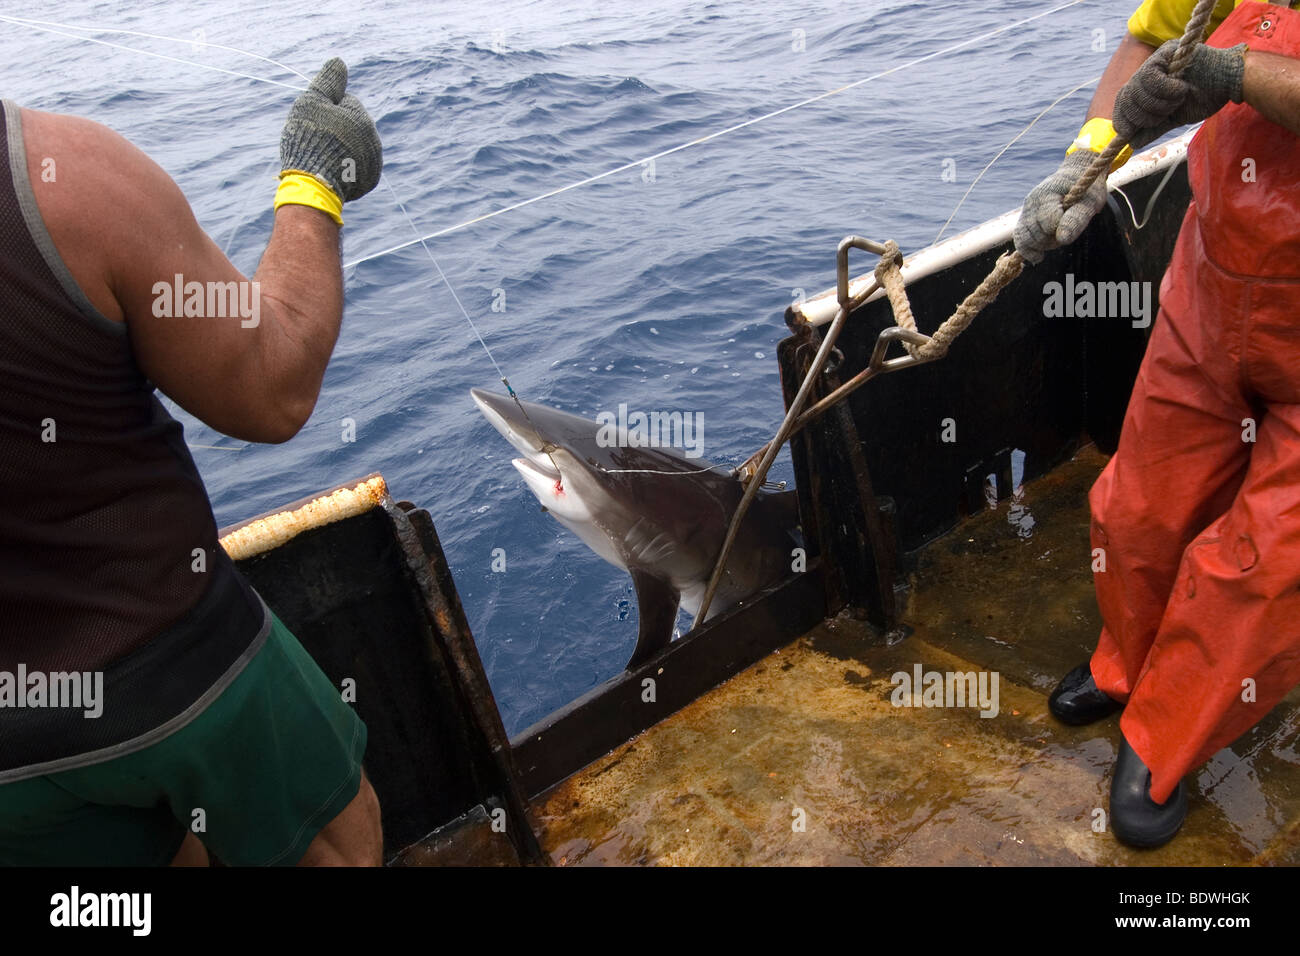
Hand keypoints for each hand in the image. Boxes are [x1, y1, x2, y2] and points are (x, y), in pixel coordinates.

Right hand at [280, 58, 382, 201]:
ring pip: (356, 147)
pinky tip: (332, 170)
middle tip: (317, 141)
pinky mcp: (370, 181)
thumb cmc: (310, 138)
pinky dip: (347, 167)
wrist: (315, 182)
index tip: (315, 122)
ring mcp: (374, 162)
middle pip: (352, 126)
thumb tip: (339, 62)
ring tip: (323, 157)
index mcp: (362, 116)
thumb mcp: (313, 102)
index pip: (345, 103)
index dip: (326, 110)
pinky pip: (358, 167)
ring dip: (342, 149)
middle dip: (336, 130)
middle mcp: (374, 139)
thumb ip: (328, 82)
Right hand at [1013, 150, 1107, 264]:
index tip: (1075, 219)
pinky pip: (1020, 238)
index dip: (1063, 228)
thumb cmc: (1087, 190)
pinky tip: (1039, 256)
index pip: (1049, 224)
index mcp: (1047, 195)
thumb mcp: (1090, 203)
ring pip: (1025, 239)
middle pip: (1036, 235)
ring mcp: (1025, 210)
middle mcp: (1031, 202)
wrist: (1076, 176)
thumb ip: (1077, 220)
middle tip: (1068, 230)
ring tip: (1056, 237)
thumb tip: (1062, 240)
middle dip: (1052, 240)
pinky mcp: (1024, 218)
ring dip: (1042, 245)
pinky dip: (1029, 249)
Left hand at [1112, 39, 1245, 149]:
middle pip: (1126, 95)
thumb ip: (1152, 128)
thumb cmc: (1205, 98)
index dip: (1122, 119)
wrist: (1230, 83)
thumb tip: (1131, 142)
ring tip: (1178, 100)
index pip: (1123, 100)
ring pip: (1136, 87)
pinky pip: (1150, 76)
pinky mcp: (1166, 52)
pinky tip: (1181, 90)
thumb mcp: (1173, 118)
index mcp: (1148, 85)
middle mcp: (1150, 69)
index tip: (1128, 134)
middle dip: (1141, 115)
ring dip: (1157, 103)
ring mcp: (1157, 59)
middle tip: (1165, 115)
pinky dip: (1165, 90)